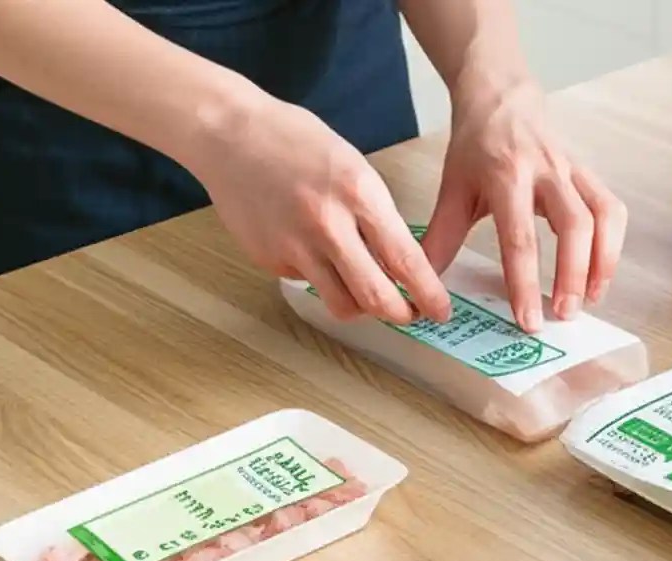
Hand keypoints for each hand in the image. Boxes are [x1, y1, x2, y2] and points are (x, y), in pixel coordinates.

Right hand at [187, 94, 451, 324]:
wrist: (230, 134)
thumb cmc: (295, 142)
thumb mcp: (353, 165)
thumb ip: (376, 214)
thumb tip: (399, 262)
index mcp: (358, 193)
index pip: (405, 260)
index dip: (428, 294)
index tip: (441, 310)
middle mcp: (328, 225)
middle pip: (375, 297)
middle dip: (400, 315)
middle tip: (409, 314)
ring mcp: (295, 246)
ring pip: (341, 304)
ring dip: (362, 308)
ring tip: (367, 293)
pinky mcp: (270, 260)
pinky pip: (308, 284)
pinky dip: (321, 279)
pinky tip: (313, 251)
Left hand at [420, 78, 627, 332]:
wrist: (501, 96)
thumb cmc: (476, 147)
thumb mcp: (451, 189)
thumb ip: (439, 240)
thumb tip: (422, 289)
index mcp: (506, 176)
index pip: (519, 237)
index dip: (525, 282)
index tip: (527, 321)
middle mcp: (546, 171)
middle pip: (573, 225)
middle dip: (573, 274)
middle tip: (564, 315)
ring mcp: (573, 170)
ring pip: (603, 215)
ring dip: (603, 261)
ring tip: (590, 299)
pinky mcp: (589, 172)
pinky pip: (613, 208)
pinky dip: (613, 243)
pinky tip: (600, 272)